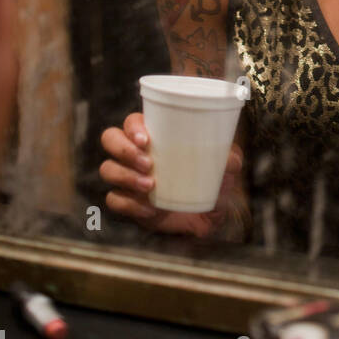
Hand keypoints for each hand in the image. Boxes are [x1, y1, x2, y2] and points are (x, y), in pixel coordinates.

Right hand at [100, 112, 243, 238]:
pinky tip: (149, 209)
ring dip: (125, 176)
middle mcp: (135, 152)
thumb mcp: (226, 169)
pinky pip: (114, 200)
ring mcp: (128, 177)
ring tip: (150, 186)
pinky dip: (129, 204)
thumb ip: (230, 160)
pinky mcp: (128, 202)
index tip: (146, 139)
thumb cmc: (212, 182)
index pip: (132, 122)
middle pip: (110, 138)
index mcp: (155, 135)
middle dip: (124, 150)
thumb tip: (230, 157)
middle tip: (148, 163)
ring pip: (107, 168)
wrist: (207, 217)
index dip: (132, 127)